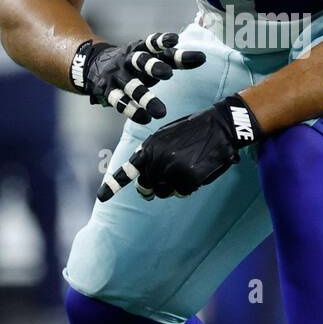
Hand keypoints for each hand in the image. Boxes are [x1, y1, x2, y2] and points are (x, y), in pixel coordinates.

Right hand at [70, 31, 204, 123]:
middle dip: (153, 66)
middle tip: (167, 74)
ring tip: (161, 113)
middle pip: (140, 60)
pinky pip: (119, 101)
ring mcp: (118, 75)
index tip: (174, 39)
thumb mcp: (154, 58)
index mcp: (141, 48)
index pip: (153, 43)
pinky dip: (131, 110)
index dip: (162, 40)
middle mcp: (129, 60)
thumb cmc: (137, 64)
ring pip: (131, 86)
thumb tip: (203, 58)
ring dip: (145, 98)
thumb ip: (177, 59)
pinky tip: (145, 118)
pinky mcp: (109, 90)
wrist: (97, 66)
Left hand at [98, 94, 262, 200]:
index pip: (129, 170)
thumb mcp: (166, 135)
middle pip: (146, 186)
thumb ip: (152, 152)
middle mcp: (158, 159)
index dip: (114, 185)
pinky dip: (187, 188)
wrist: (219, 126)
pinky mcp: (189, 179)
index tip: (102, 197)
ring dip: (171, 187)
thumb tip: (143, 176)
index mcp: (150, 147)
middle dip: (150, 189)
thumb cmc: (193, 130)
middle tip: (156, 188)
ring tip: (184, 171)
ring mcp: (173, 170)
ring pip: (163, 192)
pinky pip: (181, 193)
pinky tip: (196, 173)